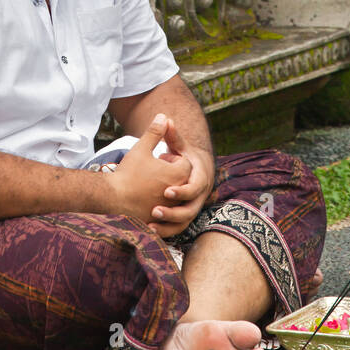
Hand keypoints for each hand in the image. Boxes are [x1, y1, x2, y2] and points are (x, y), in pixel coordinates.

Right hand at [109, 115, 191, 227]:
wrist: (112, 199)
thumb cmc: (127, 173)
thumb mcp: (141, 148)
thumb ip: (155, 132)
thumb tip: (163, 116)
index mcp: (177, 174)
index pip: (185, 163)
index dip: (172, 158)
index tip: (160, 158)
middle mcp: (177, 193)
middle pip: (183, 179)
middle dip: (172, 173)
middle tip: (156, 169)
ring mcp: (169, 208)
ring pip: (175, 196)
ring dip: (167, 189)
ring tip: (151, 184)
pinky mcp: (160, 219)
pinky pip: (166, 212)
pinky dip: (160, 204)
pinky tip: (146, 198)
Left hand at [147, 118, 214, 238]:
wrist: (190, 173)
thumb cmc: (182, 157)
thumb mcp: (179, 147)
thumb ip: (172, 135)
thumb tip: (165, 117)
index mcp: (200, 178)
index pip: (195, 188)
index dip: (182, 191)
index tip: (166, 191)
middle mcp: (198, 197)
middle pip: (190, 210)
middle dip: (172, 211)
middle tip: (154, 209)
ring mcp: (191, 209)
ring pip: (183, 222)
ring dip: (167, 224)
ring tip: (150, 223)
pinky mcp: (183, 218)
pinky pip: (176, 230)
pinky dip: (164, 232)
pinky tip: (149, 230)